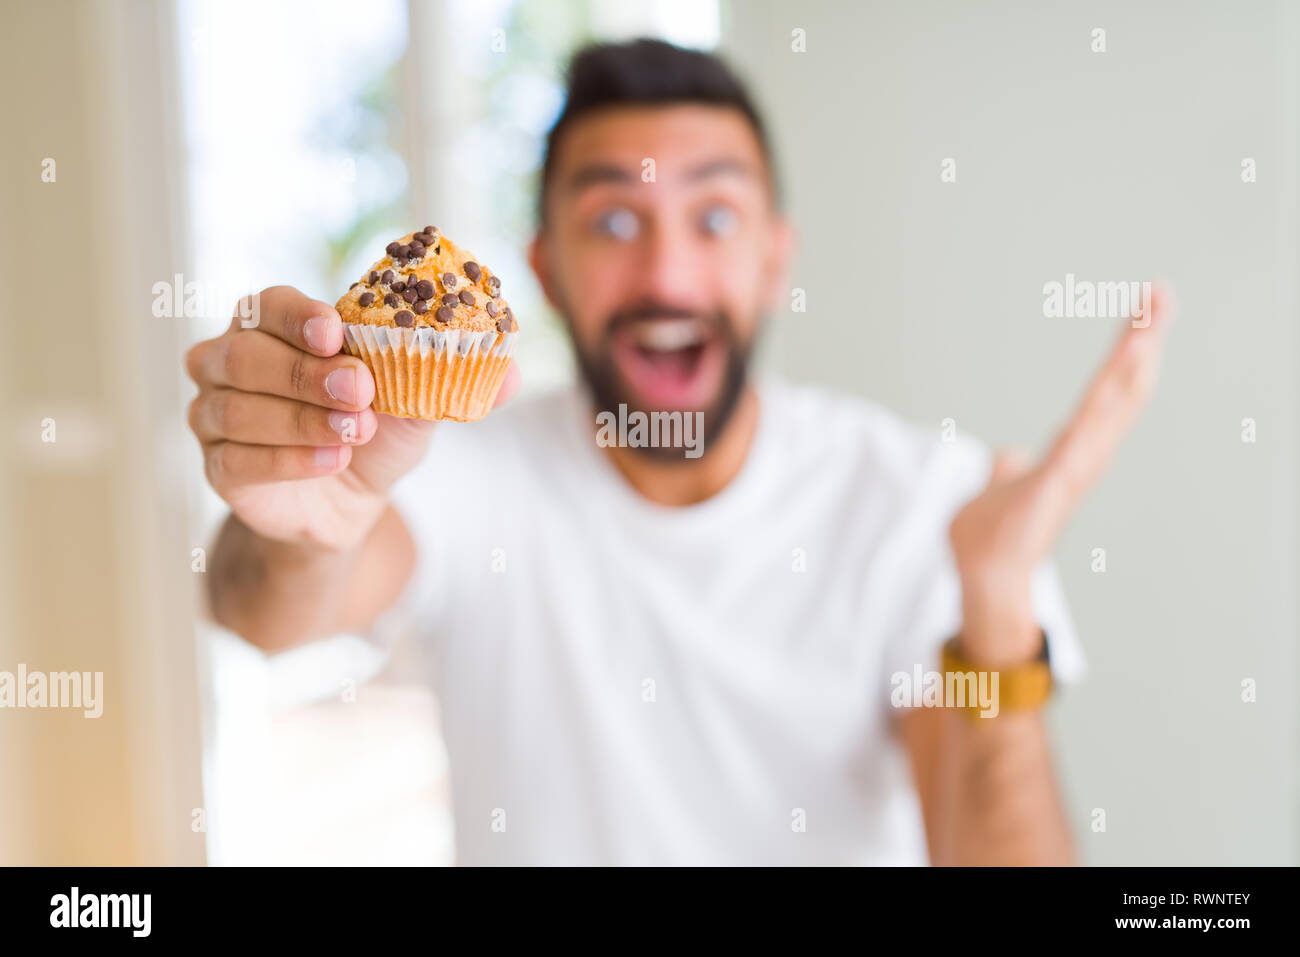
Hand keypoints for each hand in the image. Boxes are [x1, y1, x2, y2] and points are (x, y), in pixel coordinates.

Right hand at [185, 286, 519, 550]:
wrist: (348, 504)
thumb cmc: (374, 433)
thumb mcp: (415, 402)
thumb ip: (452, 378)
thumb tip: (513, 371)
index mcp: (273, 327)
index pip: (267, 305)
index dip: (299, 316)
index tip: (339, 332)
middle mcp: (230, 361)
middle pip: (245, 354)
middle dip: (306, 373)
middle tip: (360, 390)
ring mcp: (213, 414)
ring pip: (237, 407)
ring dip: (302, 418)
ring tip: (354, 432)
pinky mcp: (219, 467)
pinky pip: (237, 458)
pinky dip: (288, 459)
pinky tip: (332, 462)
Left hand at [948, 284, 1174, 661]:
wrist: (984, 574)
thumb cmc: (994, 535)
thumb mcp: (1000, 485)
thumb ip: (1010, 468)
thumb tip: (1008, 455)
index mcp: (1073, 449)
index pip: (1107, 391)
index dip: (1127, 351)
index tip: (1146, 310)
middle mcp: (1084, 455)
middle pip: (1120, 388)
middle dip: (1142, 340)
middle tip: (1161, 294)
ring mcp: (1074, 469)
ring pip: (1109, 407)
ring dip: (1128, 364)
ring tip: (1148, 322)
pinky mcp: (1056, 483)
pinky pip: (1082, 436)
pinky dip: (1102, 407)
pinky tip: (1119, 377)